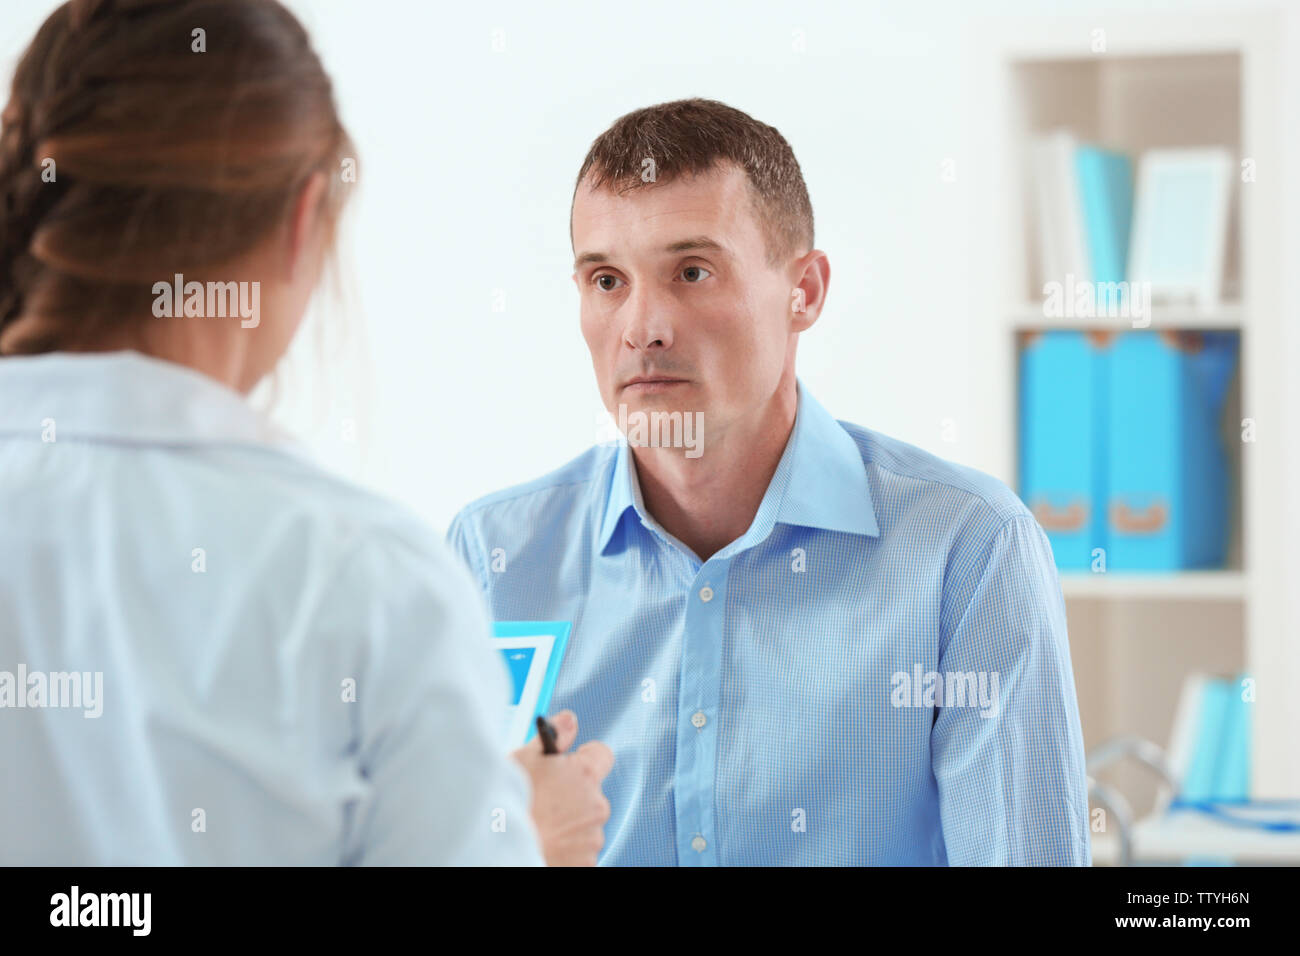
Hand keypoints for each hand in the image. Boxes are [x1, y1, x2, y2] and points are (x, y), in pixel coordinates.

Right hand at [511, 710, 613, 865]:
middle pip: (590, 791)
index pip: (602, 754)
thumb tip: (569, 720)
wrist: (504, 852)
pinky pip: (579, 848)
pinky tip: (544, 840)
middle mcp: (596, 804)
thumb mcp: (525, 759)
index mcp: (584, 774)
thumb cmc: (511, 806)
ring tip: (539, 823)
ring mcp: (593, 836)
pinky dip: (565, 845)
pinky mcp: (586, 862)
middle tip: (543, 798)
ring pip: (584, 821)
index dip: (584, 757)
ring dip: (568, 821)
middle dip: (571, 793)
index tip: (567, 764)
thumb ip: (553, 736)